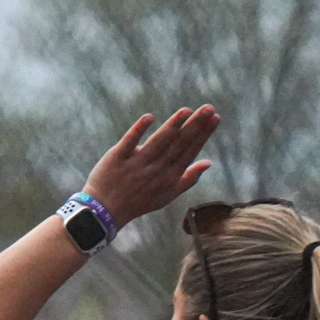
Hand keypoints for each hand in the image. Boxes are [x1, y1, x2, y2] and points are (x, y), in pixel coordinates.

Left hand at [81, 106, 219, 228]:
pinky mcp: (117, 159)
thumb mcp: (167, 196)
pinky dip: (138, 130)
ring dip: (172, 125)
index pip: (189, 152)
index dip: (203, 135)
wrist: (104, 212)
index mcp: (168, 177)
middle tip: (209, 108)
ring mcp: (136, 164)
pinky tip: (149, 117)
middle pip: (177, 144)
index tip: (215, 118)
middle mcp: (155, 170)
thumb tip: (208, 163)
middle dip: (195, 126)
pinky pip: (129, 142)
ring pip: (158, 142)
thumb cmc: (138, 202)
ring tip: (186, 111)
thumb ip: (188, 179)